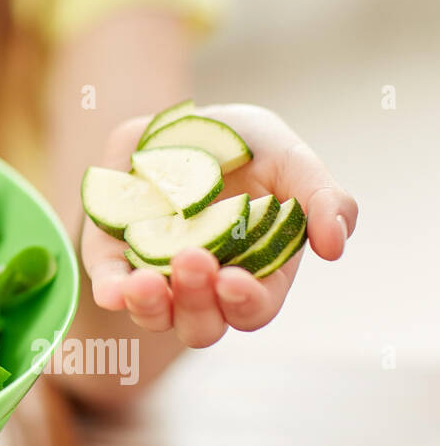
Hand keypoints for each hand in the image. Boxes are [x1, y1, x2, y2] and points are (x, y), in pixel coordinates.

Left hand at [81, 104, 357, 347]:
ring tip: (144, 283)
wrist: (181, 121)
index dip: (245, 302)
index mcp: (255, 271)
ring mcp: (157, 274)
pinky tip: (112, 291)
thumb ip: (322, 199)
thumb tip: (334, 246)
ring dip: (150, 306)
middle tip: (193, 259)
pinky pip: (111, 285)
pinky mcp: (114, 257)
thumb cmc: (248, 147)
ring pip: (154, 315)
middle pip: (202, 324)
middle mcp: (205, 285)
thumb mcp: (291, 159)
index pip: (253, 308)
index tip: (233, 278)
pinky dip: (112, 292)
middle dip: (197, 302)